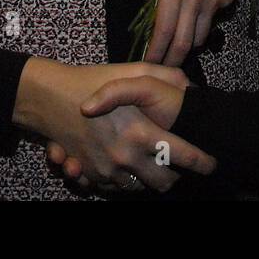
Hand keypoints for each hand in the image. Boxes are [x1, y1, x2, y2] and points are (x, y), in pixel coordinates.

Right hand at [46, 76, 201, 185]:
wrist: (47, 98)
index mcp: (140, 133)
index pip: (183, 156)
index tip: (211, 163)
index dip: (202, 162)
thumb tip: (189, 85)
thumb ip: (165, 76)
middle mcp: (126, 157)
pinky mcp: (91, 175)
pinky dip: (124, 179)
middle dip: (175, 177)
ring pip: (140, 188)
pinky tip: (126, 162)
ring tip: (152, 161)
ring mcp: (107, 170)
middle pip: (164, 182)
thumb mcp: (132, 71)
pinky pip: (116, 187)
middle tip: (178, 166)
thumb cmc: (91, 81)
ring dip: (148, 177)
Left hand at [140, 0, 258, 66]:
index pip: (163, 29)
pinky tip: (197, 16)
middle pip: (183, 43)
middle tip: (163, 66)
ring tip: (178, 46)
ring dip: (187, 45)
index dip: (155, 50)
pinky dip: (201, 25)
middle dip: (171, 60)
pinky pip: (211, 20)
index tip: (148, 61)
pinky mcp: (226, 0)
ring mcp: (213, 2)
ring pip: (199, 37)